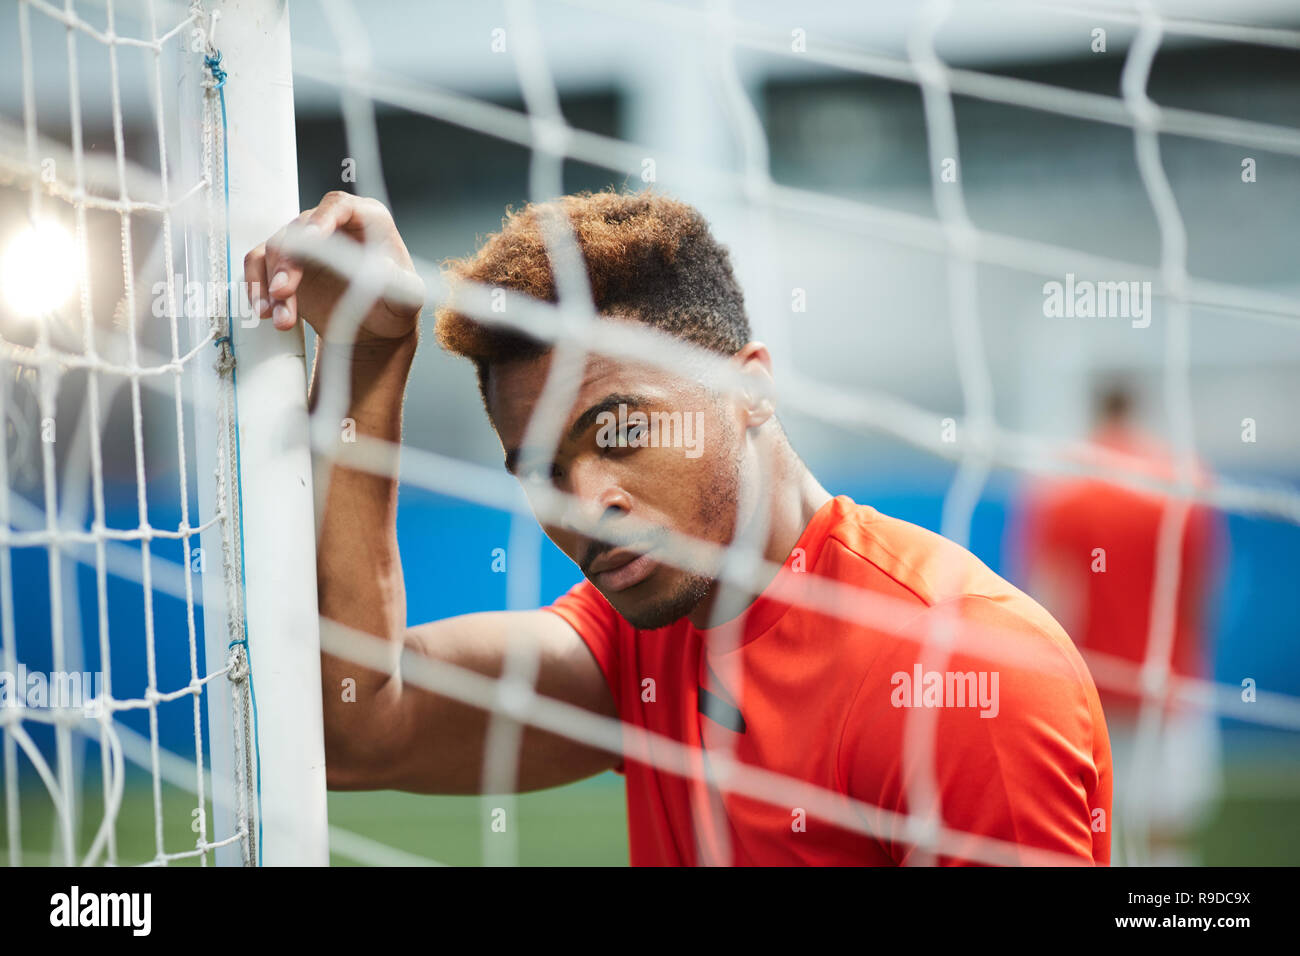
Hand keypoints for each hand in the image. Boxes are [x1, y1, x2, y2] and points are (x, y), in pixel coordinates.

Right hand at [244, 191, 424, 342]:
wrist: (374, 328)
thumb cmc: (394, 305)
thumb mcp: (408, 297)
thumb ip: (400, 284)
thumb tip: (381, 267)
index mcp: (367, 219)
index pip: (340, 206)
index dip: (323, 219)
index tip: (312, 237)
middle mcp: (332, 225)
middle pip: (299, 230)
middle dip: (287, 262)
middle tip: (285, 292)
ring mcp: (305, 243)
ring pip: (274, 250)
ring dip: (271, 284)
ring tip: (283, 318)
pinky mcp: (285, 263)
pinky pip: (259, 266)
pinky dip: (257, 288)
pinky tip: (267, 312)